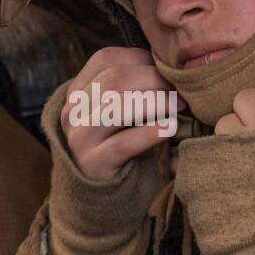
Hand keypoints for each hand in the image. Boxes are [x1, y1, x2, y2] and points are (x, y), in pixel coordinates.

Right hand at [61, 47, 183, 180]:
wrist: (99, 195)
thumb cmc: (117, 145)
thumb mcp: (118, 111)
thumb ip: (133, 87)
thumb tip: (171, 66)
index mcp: (78, 90)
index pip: (107, 59)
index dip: (143, 60)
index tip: (169, 71)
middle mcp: (73, 110)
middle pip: (115, 79)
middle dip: (155, 80)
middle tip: (181, 89)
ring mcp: (80, 137)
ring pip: (118, 107)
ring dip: (157, 102)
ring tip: (180, 107)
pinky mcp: (93, 163)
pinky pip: (123, 143)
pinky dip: (150, 133)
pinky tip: (170, 128)